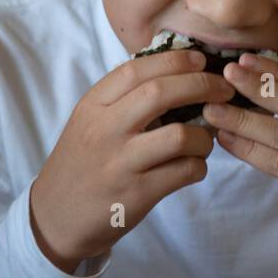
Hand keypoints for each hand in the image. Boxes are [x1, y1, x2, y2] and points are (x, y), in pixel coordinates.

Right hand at [30, 48, 235, 269]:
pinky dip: (199, 166)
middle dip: (201, 85)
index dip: (173, 60)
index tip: (198, 60)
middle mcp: (104, 131)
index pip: (136, 70)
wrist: (55, 217)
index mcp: (92, 107)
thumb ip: (121, 99)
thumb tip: (172, 72)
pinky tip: (193, 166)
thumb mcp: (88, 122)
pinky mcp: (137, 195)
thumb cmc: (81, 164)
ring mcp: (121, 164)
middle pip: (160, 93)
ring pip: (180, 136)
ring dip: (204, 135)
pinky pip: (184, 172)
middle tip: (222, 90)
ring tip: (204, 139)